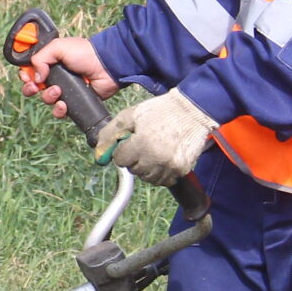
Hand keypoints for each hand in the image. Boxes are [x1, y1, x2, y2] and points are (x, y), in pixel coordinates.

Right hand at [16, 36, 117, 118]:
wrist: (107, 66)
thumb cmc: (85, 53)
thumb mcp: (59, 47)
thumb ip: (41, 57)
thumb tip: (36, 77)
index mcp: (49, 62)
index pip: (29, 71)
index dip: (25, 75)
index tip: (27, 77)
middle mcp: (54, 76)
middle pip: (33, 87)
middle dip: (30, 89)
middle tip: (36, 87)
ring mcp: (64, 90)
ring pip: (45, 99)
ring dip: (48, 96)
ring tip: (58, 91)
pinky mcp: (73, 102)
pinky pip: (58, 111)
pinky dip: (58, 110)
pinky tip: (64, 104)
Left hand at [95, 88, 217, 186]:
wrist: (192, 110)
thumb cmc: (159, 111)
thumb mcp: (129, 115)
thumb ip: (110, 134)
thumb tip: (99, 155)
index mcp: (141, 144)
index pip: (120, 160)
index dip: (123, 150)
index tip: (131, 142)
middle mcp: (155, 158)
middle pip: (133, 171)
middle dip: (134, 159)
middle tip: (144, 144)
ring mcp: (170, 166)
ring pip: (148, 178)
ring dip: (147, 168)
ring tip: (154, 151)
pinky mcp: (182, 169)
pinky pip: (164, 180)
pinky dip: (161, 172)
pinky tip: (164, 158)